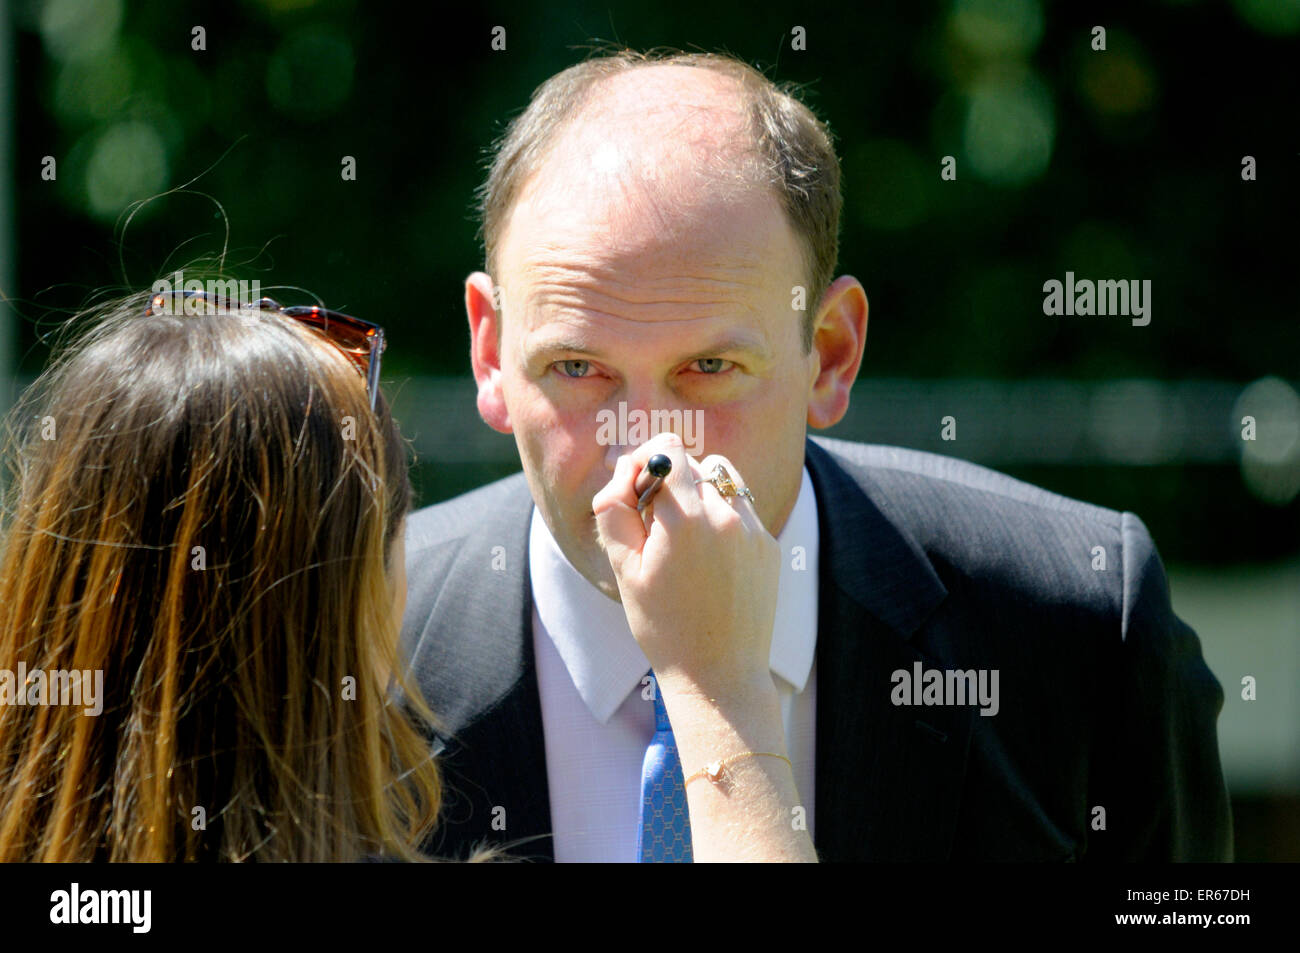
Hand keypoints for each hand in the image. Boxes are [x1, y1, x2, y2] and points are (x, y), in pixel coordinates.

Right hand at [592, 432, 779, 700]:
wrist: (719, 676)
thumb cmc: (664, 627)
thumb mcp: (624, 570)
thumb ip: (615, 511)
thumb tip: (624, 470)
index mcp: (685, 518)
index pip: (669, 448)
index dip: (647, 462)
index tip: (639, 493)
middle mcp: (725, 515)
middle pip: (695, 464)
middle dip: (672, 483)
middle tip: (658, 527)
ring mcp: (753, 530)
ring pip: (723, 481)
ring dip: (702, 494)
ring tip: (687, 537)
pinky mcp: (769, 546)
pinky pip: (743, 509)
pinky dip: (724, 518)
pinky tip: (711, 559)